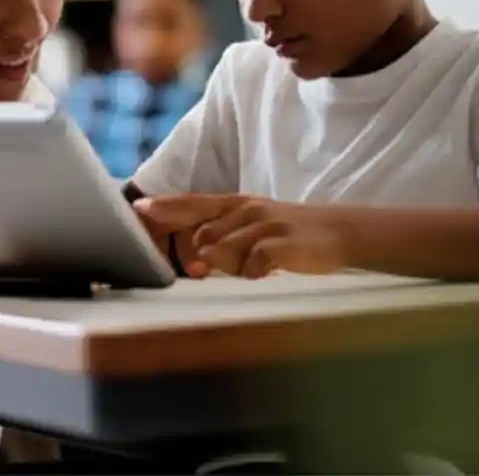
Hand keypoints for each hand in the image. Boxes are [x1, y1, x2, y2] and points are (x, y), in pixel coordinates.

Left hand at [134, 194, 351, 278]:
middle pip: (204, 233)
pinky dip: (251, 271)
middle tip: (198, 271)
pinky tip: (261, 274)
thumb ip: (218, 235)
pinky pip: (255, 260)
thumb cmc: (284, 232)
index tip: (139, 209)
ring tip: (243, 269)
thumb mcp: (249, 224)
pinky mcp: (285, 243)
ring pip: (226, 248)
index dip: (166, 206)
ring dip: (226, 265)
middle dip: (196, 254)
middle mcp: (247, 209)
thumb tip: (190, 257)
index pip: (193, 203)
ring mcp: (267, 224)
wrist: (339, 231)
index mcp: (235, 204)